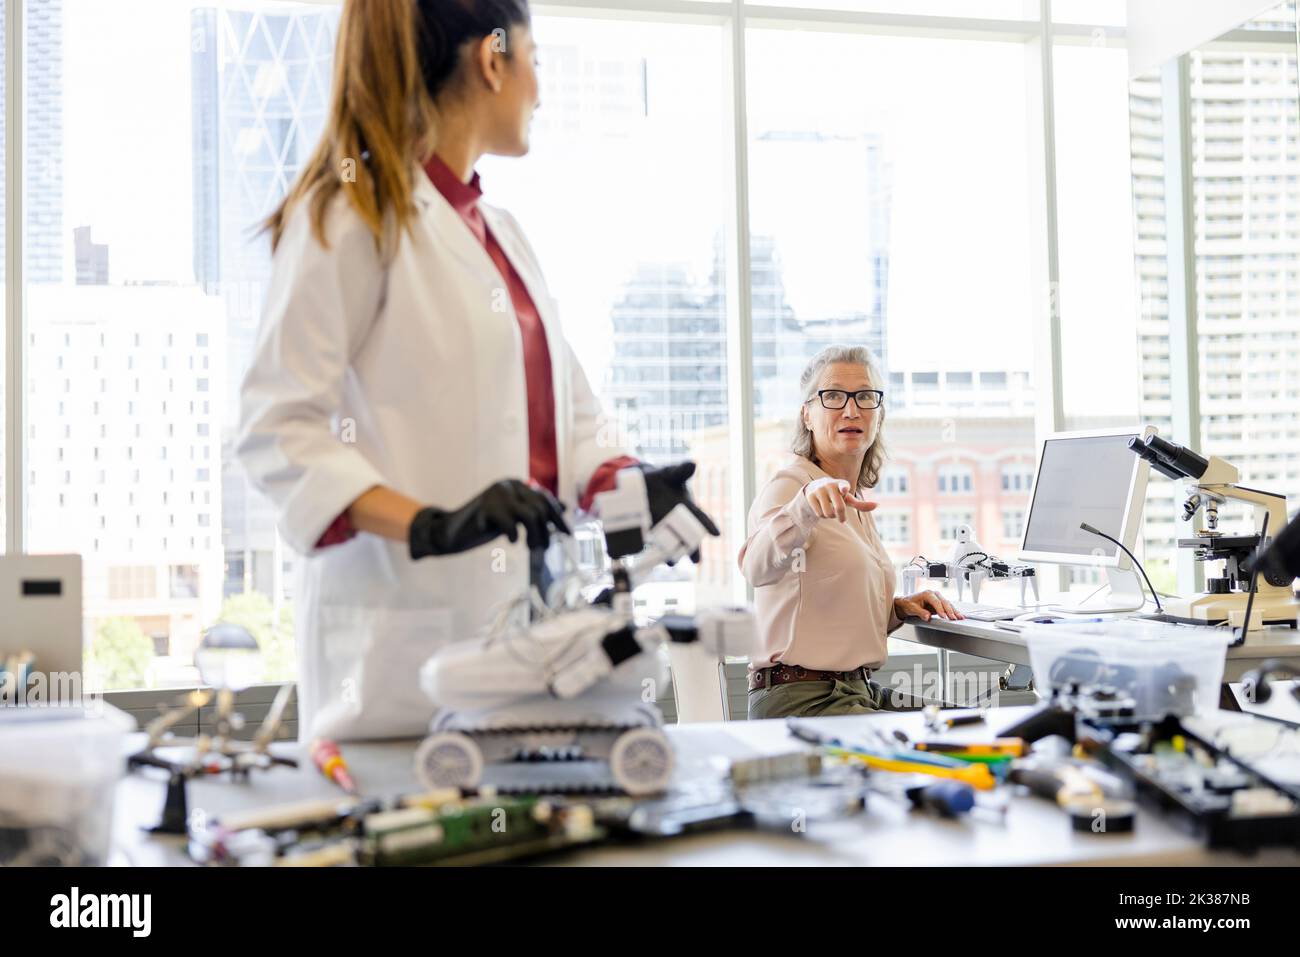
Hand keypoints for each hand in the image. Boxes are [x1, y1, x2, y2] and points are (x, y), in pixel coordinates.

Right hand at [408, 479, 569, 558]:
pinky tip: (512, 542)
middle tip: (543, 548)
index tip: (568, 534)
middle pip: (540, 508)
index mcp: (516, 484)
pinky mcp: (487, 507)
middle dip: (546, 531)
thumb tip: (566, 505)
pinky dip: (514, 536)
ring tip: (530, 547)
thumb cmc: (487, 524)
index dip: (557, 517)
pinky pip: (511, 524)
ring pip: (531, 516)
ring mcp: (497, 494)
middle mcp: (509, 484)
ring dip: (535, 536)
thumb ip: (536, 509)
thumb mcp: (515, 515)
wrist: (453, 531)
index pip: (545, 499)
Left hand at [637, 462, 719, 561]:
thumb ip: (681, 471)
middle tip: (697, 560)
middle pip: (687, 538)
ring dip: (671, 554)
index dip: (708, 525)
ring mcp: (663, 529)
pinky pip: (650, 544)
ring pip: (670, 545)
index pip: (701, 518)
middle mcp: (678, 522)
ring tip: (671, 563)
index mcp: (688, 509)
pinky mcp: (648, 533)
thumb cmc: (663, 480)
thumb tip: (692, 464)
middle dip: (692, 549)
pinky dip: (650, 551)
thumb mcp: (671, 473)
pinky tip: (648, 557)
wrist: (642, 485)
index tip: (717, 534)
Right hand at [803, 477, 877, 522]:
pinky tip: (821, 509)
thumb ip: (861, 504)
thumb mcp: (848, 499)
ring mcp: (819, 490)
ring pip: (828, 513)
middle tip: (842, 520)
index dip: (844, 488)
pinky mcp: (810, 496)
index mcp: (841, 484)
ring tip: (829, 510)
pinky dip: (822, 516)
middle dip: (841, 517)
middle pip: (839, 507)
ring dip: (830, 516)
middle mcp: (830, 485)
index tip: (844, 490)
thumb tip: (877, 505)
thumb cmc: (836, 495)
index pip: (843, 486)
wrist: (814, 488)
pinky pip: (819, 513)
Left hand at [893, 590, 963, 622]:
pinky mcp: (940, 604)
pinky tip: (959, 616)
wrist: (907, 603)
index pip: (936, 602)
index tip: (944, 617)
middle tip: (953, 619)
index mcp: (927, 593)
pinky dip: (954, 612)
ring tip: (960, 618)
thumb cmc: (909, 604)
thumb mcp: (912, 608)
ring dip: (954, 611)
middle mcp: (934, 595)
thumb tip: (928, 617)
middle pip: (944, 602)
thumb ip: (920, 612)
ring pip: (948, 604)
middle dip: (950, 611)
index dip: (940, 609)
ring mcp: (938, 599)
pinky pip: (948, 607)